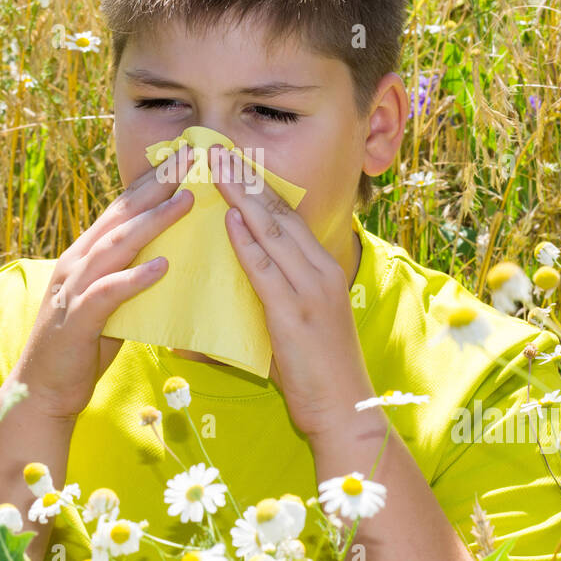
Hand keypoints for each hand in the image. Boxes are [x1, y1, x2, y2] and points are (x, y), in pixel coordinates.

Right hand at [16, 143, 195, 419]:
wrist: (42, 389)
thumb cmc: (81, 347)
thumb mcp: (110, 303)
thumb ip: (130, 277)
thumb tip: (167, 258)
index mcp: (86, 255)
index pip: (122, 209)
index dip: (151, 181)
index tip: (182, 158)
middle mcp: (78, 263)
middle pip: (121, 216)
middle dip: (157, 185)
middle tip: (190, 159)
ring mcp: (75, 289)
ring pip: (117, 245)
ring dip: (153, 221)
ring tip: (186, 201)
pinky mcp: (77, 320)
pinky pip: (109, 293)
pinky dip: (136, 277)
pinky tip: (163, 266)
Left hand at [208, 144, 373, 439]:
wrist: (345, 412)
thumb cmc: (317, 376)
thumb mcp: (294, 328)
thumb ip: (268, 302)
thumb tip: (225, 292)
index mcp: (323, 271)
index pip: (288, 217)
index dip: (259, 186)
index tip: (233, 159)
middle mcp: (321, 272)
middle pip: (280, 214)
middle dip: (246, 178)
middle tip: (218, 148)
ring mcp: (311, 291)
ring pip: (273, 233)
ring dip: (241, 197)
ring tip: (214, 168)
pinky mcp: (295, 315)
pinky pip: (266, 270)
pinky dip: (247, 242)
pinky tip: (228, 218)